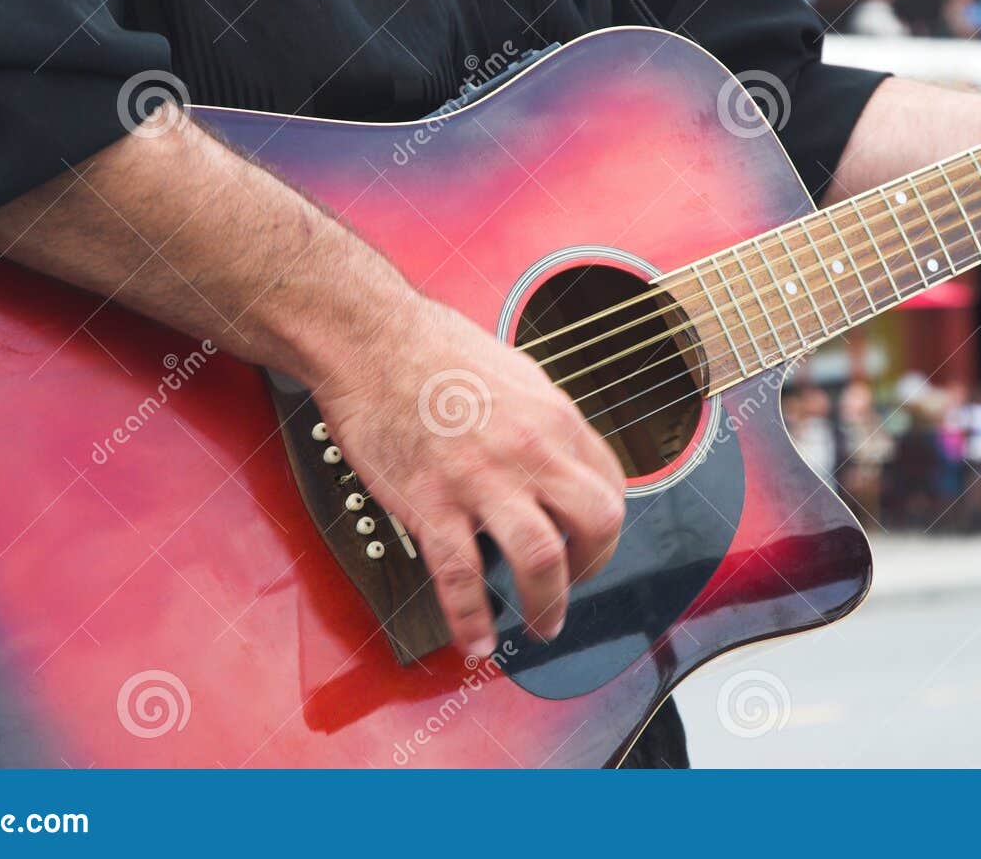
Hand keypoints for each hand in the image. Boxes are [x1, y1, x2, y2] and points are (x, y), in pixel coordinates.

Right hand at [313, 294, 625, 656]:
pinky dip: (471, 622)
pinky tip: (475, 642)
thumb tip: (562, 459)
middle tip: (573, 585)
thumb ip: (545, 423)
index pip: (610, 486)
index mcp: (555, 418)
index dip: (603, 526)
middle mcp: (529, 450)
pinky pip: (460, 578)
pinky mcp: (430, 502)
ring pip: (542, 559)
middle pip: (597, 524)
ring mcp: (481, 479)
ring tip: (541, 624)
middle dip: (593, 568)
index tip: (587, 542)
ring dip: (548, 605)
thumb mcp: (518, 375)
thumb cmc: (436, 351)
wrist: (370, 338)